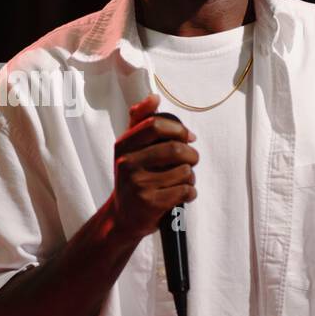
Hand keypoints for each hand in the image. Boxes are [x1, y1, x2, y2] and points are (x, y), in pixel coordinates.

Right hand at [108, 93, 198, 243]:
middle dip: (191, 154)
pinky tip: (183, 195)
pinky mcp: (150, 203)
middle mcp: (127, 163)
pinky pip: (185, 190)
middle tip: (191, 160)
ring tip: (184, 180)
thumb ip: (140, 121)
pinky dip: (190, 192)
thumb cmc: (132, 178)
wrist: (123, 217)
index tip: (188, 137)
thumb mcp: (129, 149)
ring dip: (191, 176)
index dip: (178, 130)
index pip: (154, 125)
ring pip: (184, 171)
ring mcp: (138, 184)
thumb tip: (154, 97)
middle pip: (174, 148)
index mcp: (123, 146)